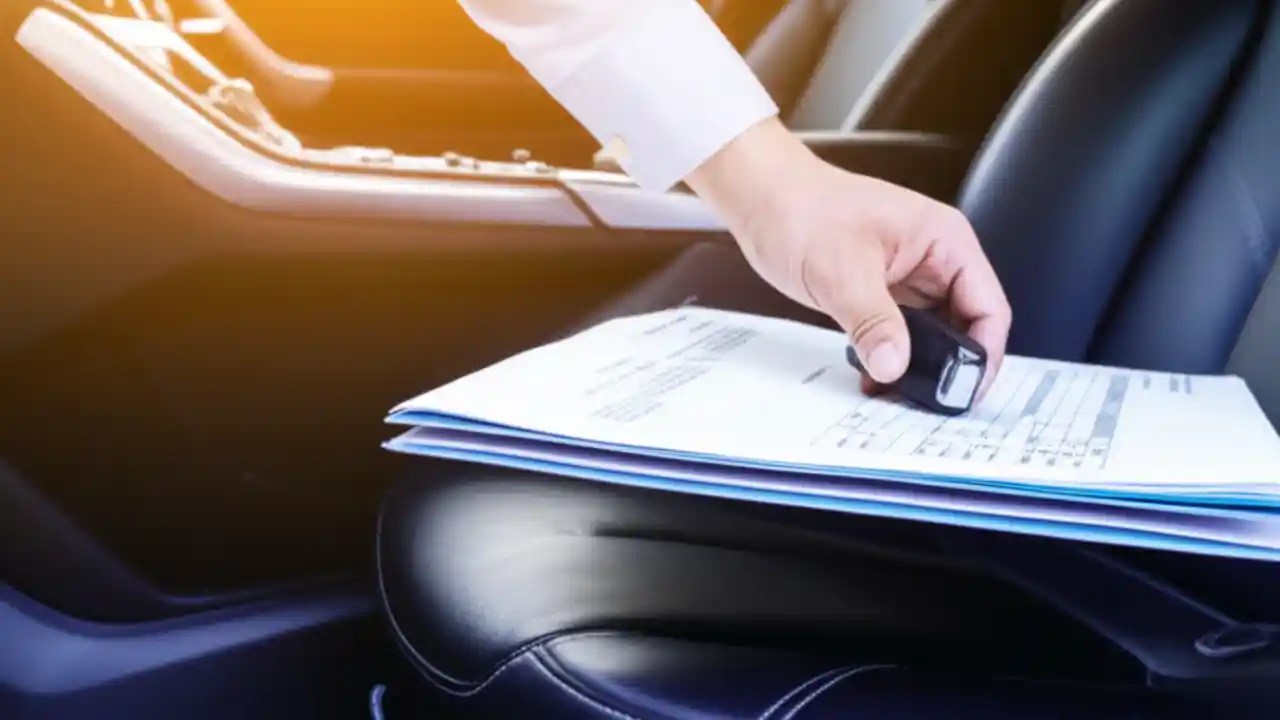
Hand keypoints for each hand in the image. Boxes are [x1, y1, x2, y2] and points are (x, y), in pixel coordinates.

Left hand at [686, 118, 1010, 393]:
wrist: (760, 198)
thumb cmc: (800, 210)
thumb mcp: (840, 272)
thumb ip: (873, 321)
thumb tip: (895, 365)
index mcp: (944, 240)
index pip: (988, 307)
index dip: (982, 355)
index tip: (962, 392)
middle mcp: (935, 257)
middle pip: (966, 324)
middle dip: (950, 367)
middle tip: (929, 402)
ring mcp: (910, 274)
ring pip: (934, 332)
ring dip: (919, 365)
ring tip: (898, 394)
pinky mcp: (883, 289)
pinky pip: (903, 330)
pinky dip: (893, 355)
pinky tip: (875, 376)